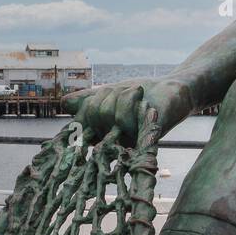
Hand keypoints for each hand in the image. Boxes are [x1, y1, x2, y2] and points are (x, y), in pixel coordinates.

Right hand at [61, 77, 193, 146]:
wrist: (172, 90)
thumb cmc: (140, 95)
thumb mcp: (110, 93)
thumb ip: (87, 98)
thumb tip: (63, 103)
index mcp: (101, 135)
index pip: (77, 133)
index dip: (70, 131)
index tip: (66, 130)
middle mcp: (113, 143)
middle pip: (92, 113)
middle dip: (106, 95)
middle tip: (122, 93)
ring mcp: (129, 142)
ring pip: (108, 112)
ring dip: (122, 94)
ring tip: (136, 96)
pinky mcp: (145, 137)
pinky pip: (126, 118)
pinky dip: (129, 101)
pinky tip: (139, 96)